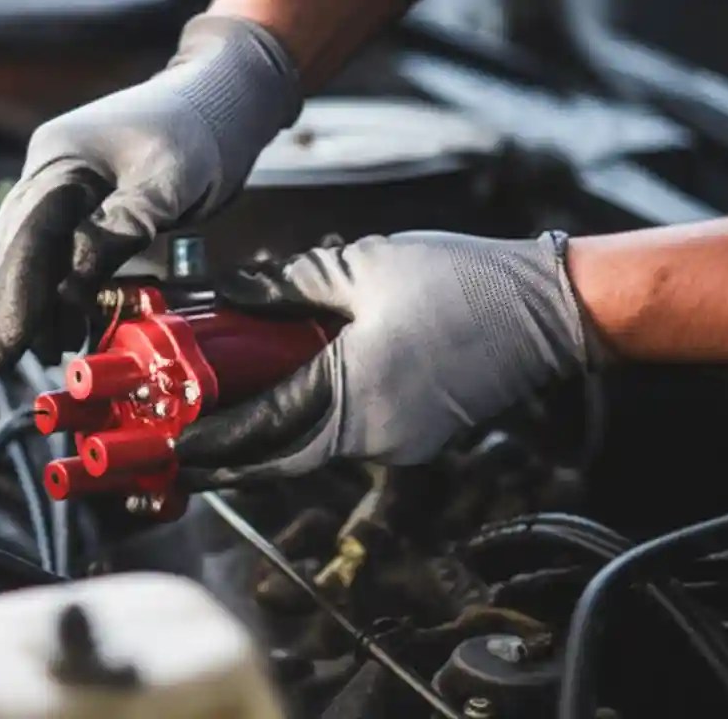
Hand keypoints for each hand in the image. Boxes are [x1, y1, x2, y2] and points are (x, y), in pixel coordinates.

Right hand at [0, 15, 300, 369]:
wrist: (220, 98)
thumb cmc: (199, 130)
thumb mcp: (166, 181)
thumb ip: (120, 229)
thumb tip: (73, 286)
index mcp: (59, 157)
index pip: (28, 237)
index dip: (17, 297)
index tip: (11, 346)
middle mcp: (47, 170)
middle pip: (15, 248)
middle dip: (15, 308)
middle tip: (14, 359)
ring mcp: (59, 184)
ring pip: (27, 253)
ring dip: (34, 302)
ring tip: (53, 348)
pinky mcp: (78, 201)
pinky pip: (52, 250)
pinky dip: (55, 288)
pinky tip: (66, 320)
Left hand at [176, 231, 589, 481]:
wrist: (551, 310)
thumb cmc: (464, 281)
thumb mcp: (362, 268)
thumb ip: (286, 286)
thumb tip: (230, 292)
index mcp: (355, 392)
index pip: (265, 427)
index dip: (216, 439)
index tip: (176, 447)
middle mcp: (376, 434)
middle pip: (284, 457)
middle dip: (233, 460)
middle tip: (188, 456)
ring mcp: (401, 444)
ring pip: (317, 450)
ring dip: (272, 440)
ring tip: (227, 423)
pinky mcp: (418, 439)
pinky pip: (351, 439)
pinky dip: (314, 426)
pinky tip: (291, 402)